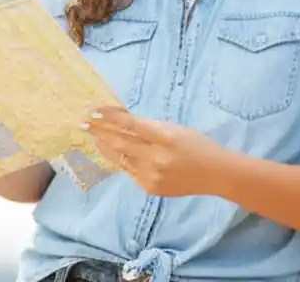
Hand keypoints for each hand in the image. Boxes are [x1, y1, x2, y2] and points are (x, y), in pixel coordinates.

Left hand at [83, 107, 226, 196]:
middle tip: (83, 124)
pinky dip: (121, 161)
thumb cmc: (197, 145)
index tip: (93, 111)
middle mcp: (156, 158)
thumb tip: (122, 120)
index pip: (130, 124)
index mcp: (165, 137)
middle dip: (99, 132)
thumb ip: (149, 127)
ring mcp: (151, 175)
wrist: (215, 174)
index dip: (109, 117)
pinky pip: (130, 171)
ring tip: (94, 138)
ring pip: (120, 158)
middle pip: (119, 142)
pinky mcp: (150, 188)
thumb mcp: (175, 129)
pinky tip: (114, 153)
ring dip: (105, 147)